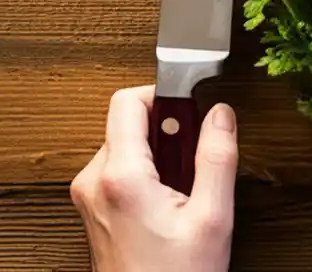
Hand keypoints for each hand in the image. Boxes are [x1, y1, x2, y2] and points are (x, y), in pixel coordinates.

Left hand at [70, 86, 237, 271]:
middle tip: (196, 164)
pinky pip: (121, 167)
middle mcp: (94, 181)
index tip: (192, 112)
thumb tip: (221, 114)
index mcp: (121, 177)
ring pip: (127, 145)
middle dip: (168, 133)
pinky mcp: (94, 207)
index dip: (164, 96)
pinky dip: (148, 172)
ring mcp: (90, 195)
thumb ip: (217, 156)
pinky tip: (170, 202)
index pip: (128, 102)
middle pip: (129, 123)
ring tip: (184, 191)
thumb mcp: (213, 216)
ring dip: (159, 154)